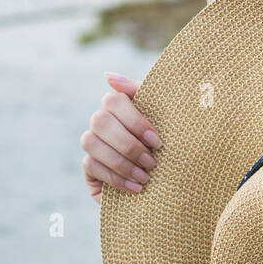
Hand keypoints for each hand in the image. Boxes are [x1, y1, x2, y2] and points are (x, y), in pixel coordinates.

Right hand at [81, 72, 160, 203]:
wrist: (173, 182)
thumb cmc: (171, 144)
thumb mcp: (164, 118)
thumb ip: (140, 92)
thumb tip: (107, 75)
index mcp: (121, 106)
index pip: (113, 100)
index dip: (134, 121)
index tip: (156, 141)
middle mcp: (102, 121)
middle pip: (99, 120)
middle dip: (127, 144)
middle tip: (152, 162)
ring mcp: (92, 144)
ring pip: (90, 142)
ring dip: (121, 162)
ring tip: (145, 177)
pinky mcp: (89, 168)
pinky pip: (91, 166)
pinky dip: (116, 178)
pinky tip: (135, 188)